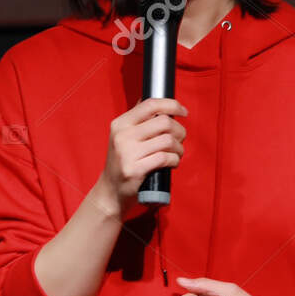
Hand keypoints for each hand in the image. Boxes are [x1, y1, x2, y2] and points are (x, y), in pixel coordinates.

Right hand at [96, 97, 187, 217]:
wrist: (111, 191)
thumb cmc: (124, 162)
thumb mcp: (123, 137)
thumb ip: (138, 120)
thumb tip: (159, 103)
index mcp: (120, 123)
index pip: (150, 105)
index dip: (172, 105)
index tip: (184, 112)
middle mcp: (122, 136)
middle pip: (164, 122)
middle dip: (179, 130)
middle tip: (180, 139)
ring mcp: (127, 153)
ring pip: (168, 141)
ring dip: (179, 148)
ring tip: (177, 153)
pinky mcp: (135, 170)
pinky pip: (165, 158)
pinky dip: (175, 160)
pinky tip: (172, 163)